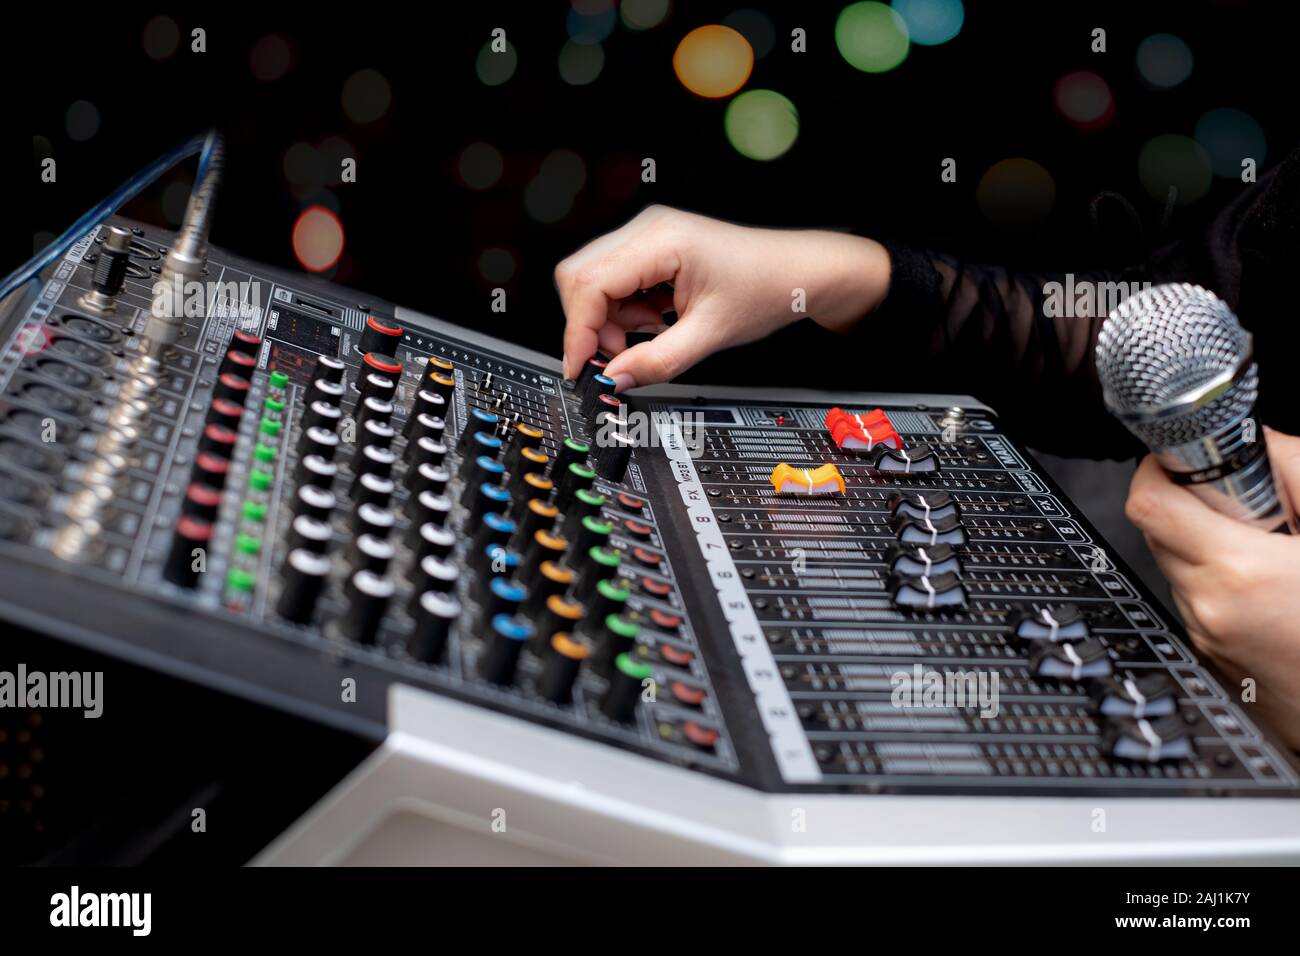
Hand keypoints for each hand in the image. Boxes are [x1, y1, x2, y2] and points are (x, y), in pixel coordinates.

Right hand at [554, 205, 890, 387]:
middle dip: (589, 324)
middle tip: (618, 355)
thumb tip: (616, 378)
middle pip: (579, 276)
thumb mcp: (710, 335)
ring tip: (651, 335)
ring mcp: (648, 236)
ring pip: (593, 281)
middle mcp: (647, 229)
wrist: (797, 272)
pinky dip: (624, 312)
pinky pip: (615, 283)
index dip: (578, 330)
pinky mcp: (651, 250)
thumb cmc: (767, 287)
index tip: (581, 367)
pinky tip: (655, 321)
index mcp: (662, 240)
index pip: (590, 283)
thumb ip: (657, 361)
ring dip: (609, 320)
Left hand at [1125, 427, 1299, 747]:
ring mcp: (1206, 635)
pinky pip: (1194, 597)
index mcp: (1239, 571)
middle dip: (1192, 502)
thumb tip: (1259, 445)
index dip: (1158, 468)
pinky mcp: (1210, 655)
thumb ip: (1296, 472)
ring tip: (1269, 547)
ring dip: (1206, 540)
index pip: (1148, 502)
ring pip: (1173, 562)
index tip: (1185, 455)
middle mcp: (1209, 606)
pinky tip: (1270, 584)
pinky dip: (1219, 577)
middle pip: (1156, 528)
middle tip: (1248, 502)